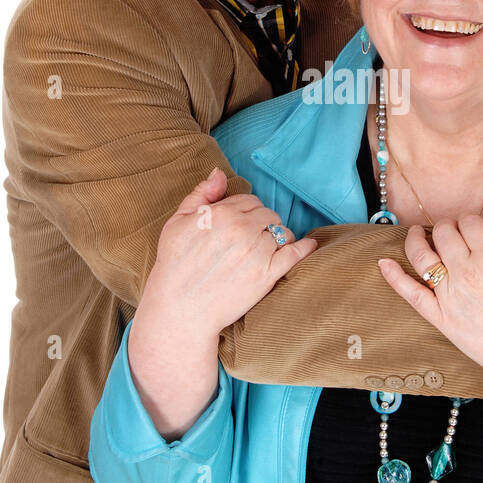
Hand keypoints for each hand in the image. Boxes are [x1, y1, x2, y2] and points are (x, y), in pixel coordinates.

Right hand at [130, 168, 317, 369]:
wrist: (179, 310)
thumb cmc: (174, 265)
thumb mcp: (177, 222)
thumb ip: (200, 194)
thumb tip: (220, 173)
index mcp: (221, 213)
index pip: (250, 201)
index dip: (247, 212)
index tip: (242, 224)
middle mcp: (242, 229)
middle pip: (268, 214)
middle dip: (263, 224)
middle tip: (253, 239)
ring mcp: (257, 252)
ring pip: (282, 232)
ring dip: (278, 238)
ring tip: (268, 249)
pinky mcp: (267, 275)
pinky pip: (296, 253)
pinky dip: (305, 248)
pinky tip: (308, 246)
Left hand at [377, 218, 482, 402]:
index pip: (469, 223)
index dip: (470, 221)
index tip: (474, 227)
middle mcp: (466, 274)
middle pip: (444, 234)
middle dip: (447, 227)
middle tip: (451, 231)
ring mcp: (449, 297)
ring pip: (422, 256)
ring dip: (415, 239)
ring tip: (415, 233)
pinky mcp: (440, 319)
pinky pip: (410, 293)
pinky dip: (394, 277)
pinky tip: (383, 263)